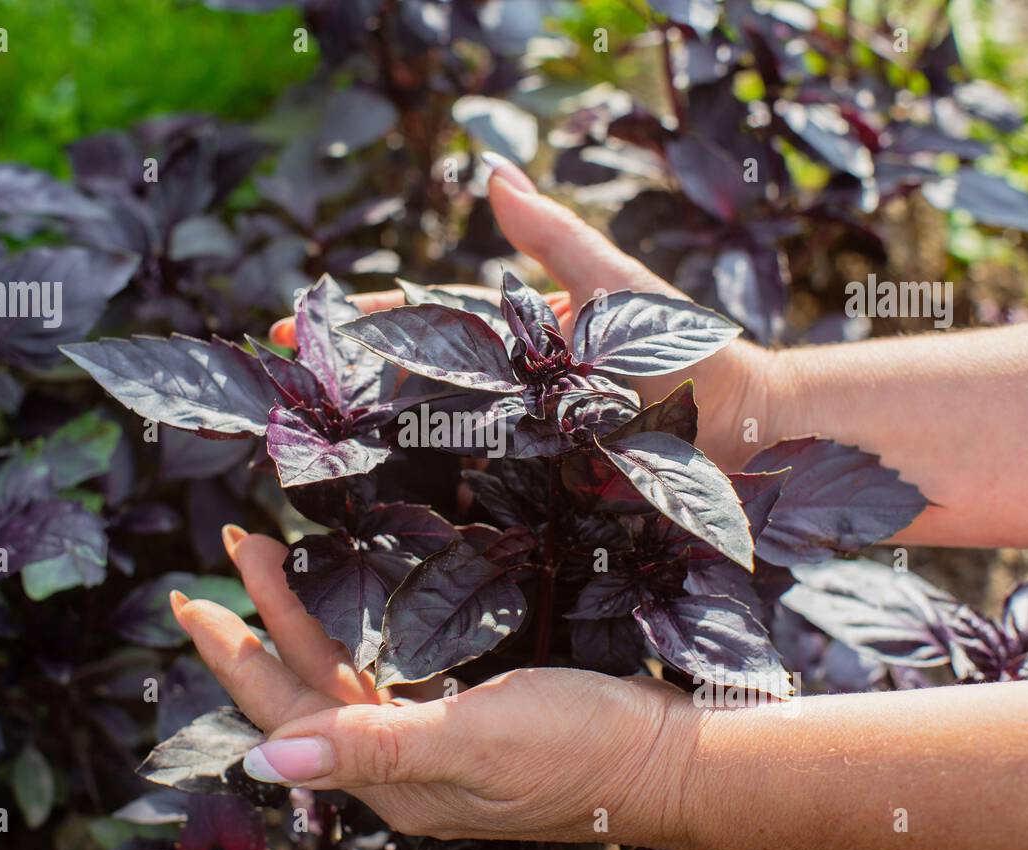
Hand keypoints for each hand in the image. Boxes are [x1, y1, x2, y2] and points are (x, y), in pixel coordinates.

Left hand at [168, 526, 697, 846]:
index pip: (286, 710)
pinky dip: (359, 631)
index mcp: (389, 777)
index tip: (191, 598)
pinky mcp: (467, 715)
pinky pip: (388, 671)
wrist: (668, 759)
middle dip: (260, 619)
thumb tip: (266, 757)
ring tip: (276, 560)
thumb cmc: (581, 752)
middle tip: (236, 546)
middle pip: (307, 684)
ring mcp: (432, 739)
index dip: (234, 654)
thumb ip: (373, 747)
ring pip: (346, 671)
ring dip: (307, 615)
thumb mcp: (474, 742)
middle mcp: (399, 763)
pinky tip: (353, 603)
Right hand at [269, 155, 773, 470]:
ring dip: (378, 432)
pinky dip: (439, 485)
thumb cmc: (685, 342)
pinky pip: (485, 479)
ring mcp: (522, 429)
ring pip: (439, 427)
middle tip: (284, 387)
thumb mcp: (613, 280)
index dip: (358, 320)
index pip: (422, 318)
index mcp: (514, 327)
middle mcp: (509, 378)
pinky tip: (392, 496)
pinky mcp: (544, 475)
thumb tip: (490, 174)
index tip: (291, 325)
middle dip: (349, 377)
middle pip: (416, 375)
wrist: (743, 416)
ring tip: (314, 442)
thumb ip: (553, 235)